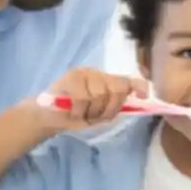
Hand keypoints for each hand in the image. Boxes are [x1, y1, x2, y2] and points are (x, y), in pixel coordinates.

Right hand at [33, 68, 149, 131]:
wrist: (47, 116)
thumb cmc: (75, 115)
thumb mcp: (99, 114)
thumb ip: (114, 107)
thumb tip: (136, 104)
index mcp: (108, 83)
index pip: (129, 80)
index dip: (139, 86)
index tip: (143, 96)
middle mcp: (99, 74)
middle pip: (118, 89)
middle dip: (109, 108)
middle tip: (95, 116)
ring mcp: (85, 73)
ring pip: (100, 94)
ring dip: (91, 112)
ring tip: (82, 114)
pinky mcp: (72, 76)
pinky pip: (83, 97)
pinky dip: (79, 110)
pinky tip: (73, 111)